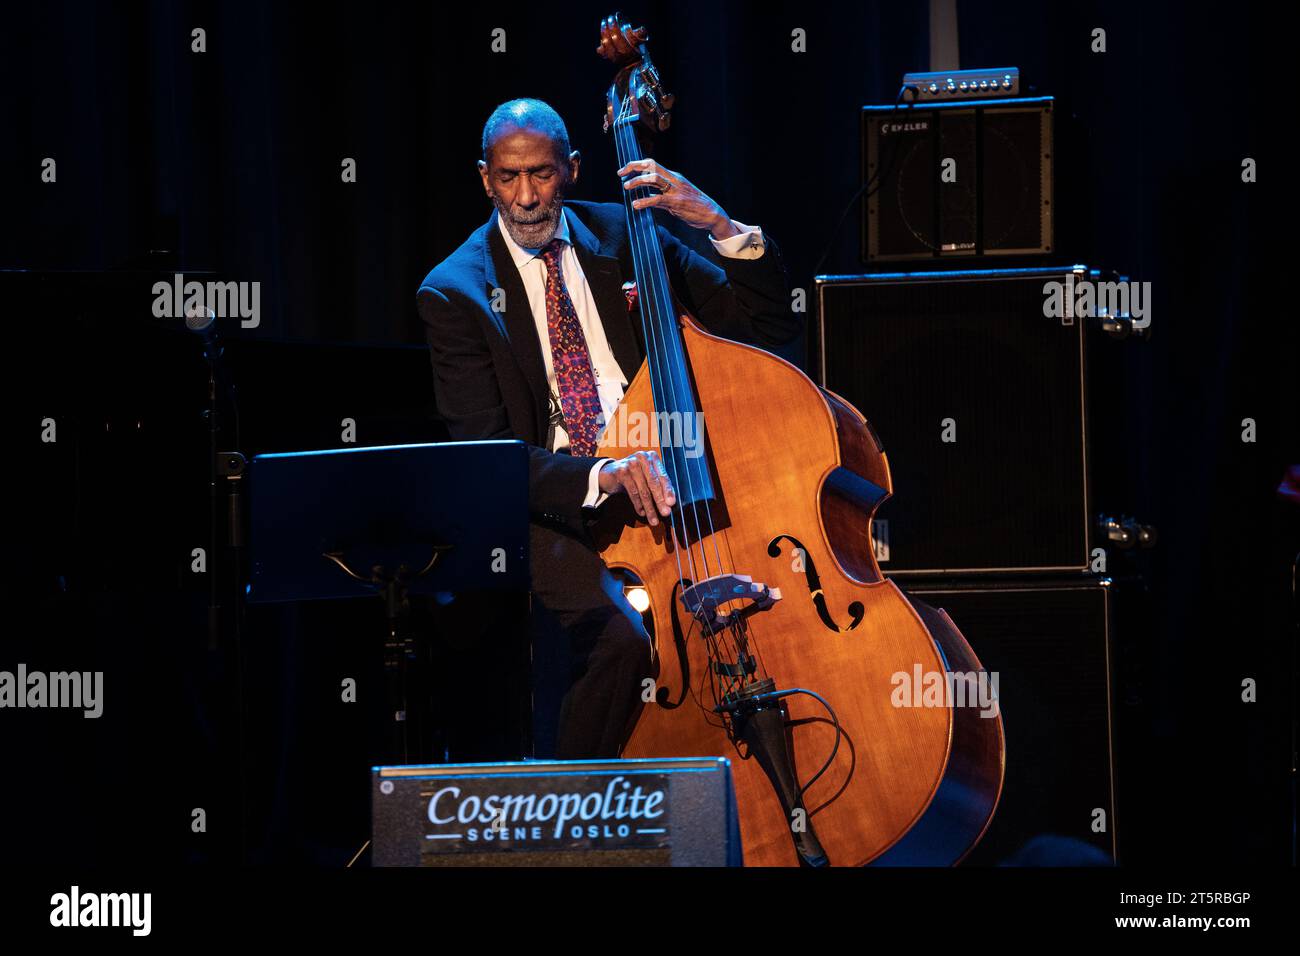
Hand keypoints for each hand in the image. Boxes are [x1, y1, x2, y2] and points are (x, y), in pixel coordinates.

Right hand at [598, 451, 676, 525]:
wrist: (608, 473)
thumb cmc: (632, 476)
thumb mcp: (646, 477)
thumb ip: (658, 485)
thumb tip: (669, 502)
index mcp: (652, 457)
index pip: (663, 476)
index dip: (668, 490)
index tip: (672, 503)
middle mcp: (643, 457)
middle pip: (654, 483)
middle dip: (660, 500)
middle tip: (665, 513)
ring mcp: (631, 464)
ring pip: (643, 490)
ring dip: (649, 507)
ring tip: (653, 519)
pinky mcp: (621, 472)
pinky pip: (633, 492)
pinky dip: (638, 505)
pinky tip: (641, 512)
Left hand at [616, 159, 739, 239]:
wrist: (712, 215)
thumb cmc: (694, 207)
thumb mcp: (675, 199)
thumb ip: (659, 197)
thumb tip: (644, 198)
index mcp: (673, 177)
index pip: (652, 164)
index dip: (636, 165)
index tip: (624, 170)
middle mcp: (674, 179)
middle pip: (651, 165)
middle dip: (634, 167)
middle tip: (621, 174)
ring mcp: (675, 190)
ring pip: (653, 178)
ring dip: (638, 181)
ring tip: (626, 187)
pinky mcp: (677, 202)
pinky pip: (658, 199)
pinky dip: (644, 201)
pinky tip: (636, 205)